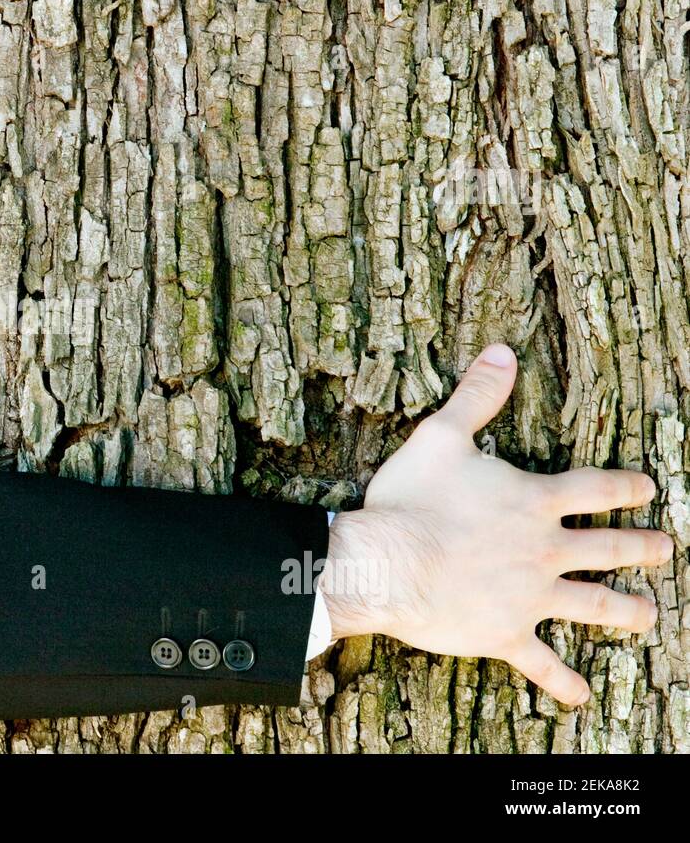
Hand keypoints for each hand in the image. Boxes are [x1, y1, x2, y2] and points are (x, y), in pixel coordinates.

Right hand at [321, 343, 673, 706]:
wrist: (387, 564)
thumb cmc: (410, 500)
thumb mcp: (440, 436)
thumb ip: (476, 396)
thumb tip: (502, 353)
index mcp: (534, 501)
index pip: (595, 488)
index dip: (625, 485)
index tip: (648, 486)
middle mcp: (545, 550)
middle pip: (609, 548)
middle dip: (642, 548)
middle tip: (665, 549)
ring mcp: (531, 596)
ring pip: (594, 605)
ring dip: (627, 611)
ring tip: (650, 616)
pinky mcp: (507, 633)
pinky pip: (542, 663)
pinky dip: (562, 681)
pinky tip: (581, 696)